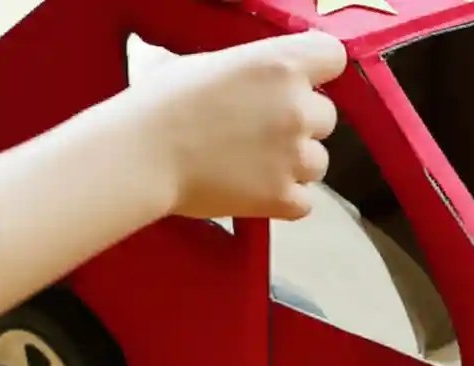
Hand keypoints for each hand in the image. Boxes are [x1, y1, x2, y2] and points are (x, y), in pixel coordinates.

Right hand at [126, 30, 346, 220]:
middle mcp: (297, 109)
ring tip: (251, 163)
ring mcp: (295, 156)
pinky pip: (305, 201)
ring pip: (319, 161)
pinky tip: (254, 190)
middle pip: (326, 116)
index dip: (319, 71)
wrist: (141, 155)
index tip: (301, 83)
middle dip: (301, 124)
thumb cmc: (160, 103)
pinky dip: (285, 199)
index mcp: (280, 65)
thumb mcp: (203, 63)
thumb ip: (242, 67)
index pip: (333, 57)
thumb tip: (236, 70)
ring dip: (294, 164)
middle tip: (259, 131)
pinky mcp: (286, 197)